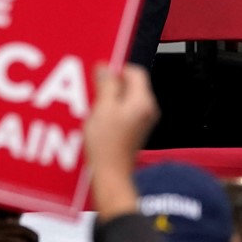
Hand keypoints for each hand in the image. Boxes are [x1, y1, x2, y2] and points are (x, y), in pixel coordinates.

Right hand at [84, 64, 159, 219]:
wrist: (110, 174)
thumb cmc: (106, 145)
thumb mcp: (102, 108)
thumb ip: (107, 84)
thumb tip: (106, 67)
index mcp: (143, 101)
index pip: (135, 72)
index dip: (116, 70)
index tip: (100, 75)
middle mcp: (147, 110)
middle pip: (130, 85)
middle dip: (111, 86)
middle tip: (94, 93)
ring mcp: (142, 122)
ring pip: (125, 99)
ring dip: (108, 99)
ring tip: (94, 109)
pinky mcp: (133, 131)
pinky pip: (122, 112)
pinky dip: (110, 112)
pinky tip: (97, 120)